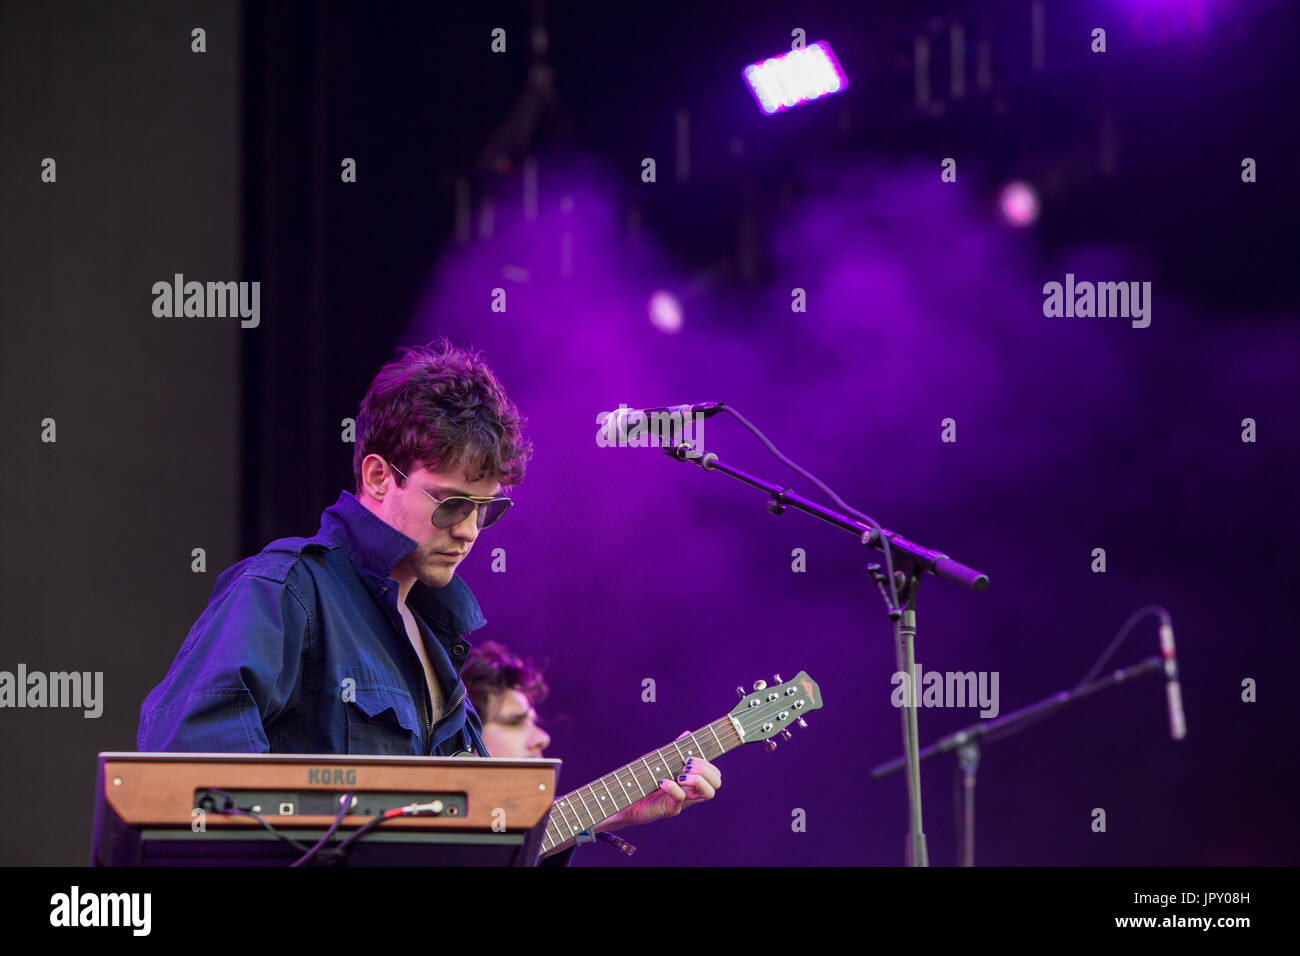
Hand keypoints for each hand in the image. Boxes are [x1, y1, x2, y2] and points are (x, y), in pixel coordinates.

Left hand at [598, 731, 720, 830]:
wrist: (628, 799)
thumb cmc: (646, 781)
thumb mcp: (662, 763)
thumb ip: (676, 751)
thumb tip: (688, 733)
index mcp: (692, 782)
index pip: (715, 774)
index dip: (707, 765)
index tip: (688, 758)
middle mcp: (692, 793)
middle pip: (716, 782)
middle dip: (704, 770)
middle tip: (685, 766)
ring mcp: (683, 802)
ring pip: (708, 793)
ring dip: (697, 779)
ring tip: (680, 775)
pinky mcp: (670, 809)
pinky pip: (679, 799)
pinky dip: (673, 787)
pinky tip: (662, 781)